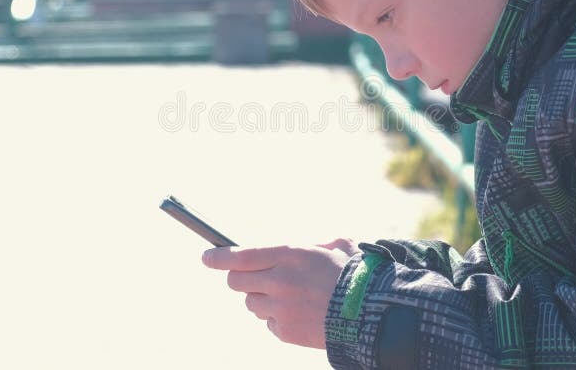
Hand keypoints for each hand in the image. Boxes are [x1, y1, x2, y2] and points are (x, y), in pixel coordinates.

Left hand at [202, 242, 356, 348]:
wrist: (370, 314)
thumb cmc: (355, 275)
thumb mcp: (336, 246)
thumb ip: (311, 244)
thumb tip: (300, 246)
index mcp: (289, 255)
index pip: (239, 256)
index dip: (218, 257)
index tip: (206, 257)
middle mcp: (279, 280)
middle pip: (236, 282)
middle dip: (240, 278)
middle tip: (252, 277)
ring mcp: (280, 308)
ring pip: (251, 303)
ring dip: (262, 298)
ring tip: (289, 297)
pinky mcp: (285, 331)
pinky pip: (268, 323)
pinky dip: (278, 318)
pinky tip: (299, 313)